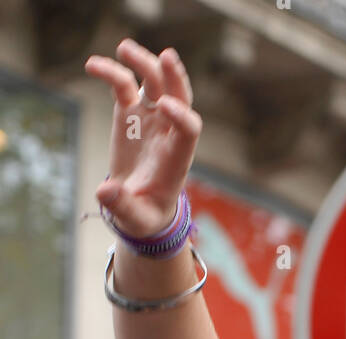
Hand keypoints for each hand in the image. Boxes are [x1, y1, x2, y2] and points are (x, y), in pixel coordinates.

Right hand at [84, 39, 201, 236]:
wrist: (139, 206)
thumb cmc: (144, 215)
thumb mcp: (136, 218)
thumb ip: (123, 206)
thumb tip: (104, 191)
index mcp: (177, 158)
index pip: (189, 129)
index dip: (181, 116)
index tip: (164, 106)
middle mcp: (167, 132)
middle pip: (178, 96)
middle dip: (174, 77)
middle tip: (165, 57)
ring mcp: (149, 119)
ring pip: (153, 82)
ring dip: (143, 62)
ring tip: (124, 48)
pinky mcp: (130, 113)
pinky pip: (123, 86)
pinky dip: (110, 72)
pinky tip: (91, 66)